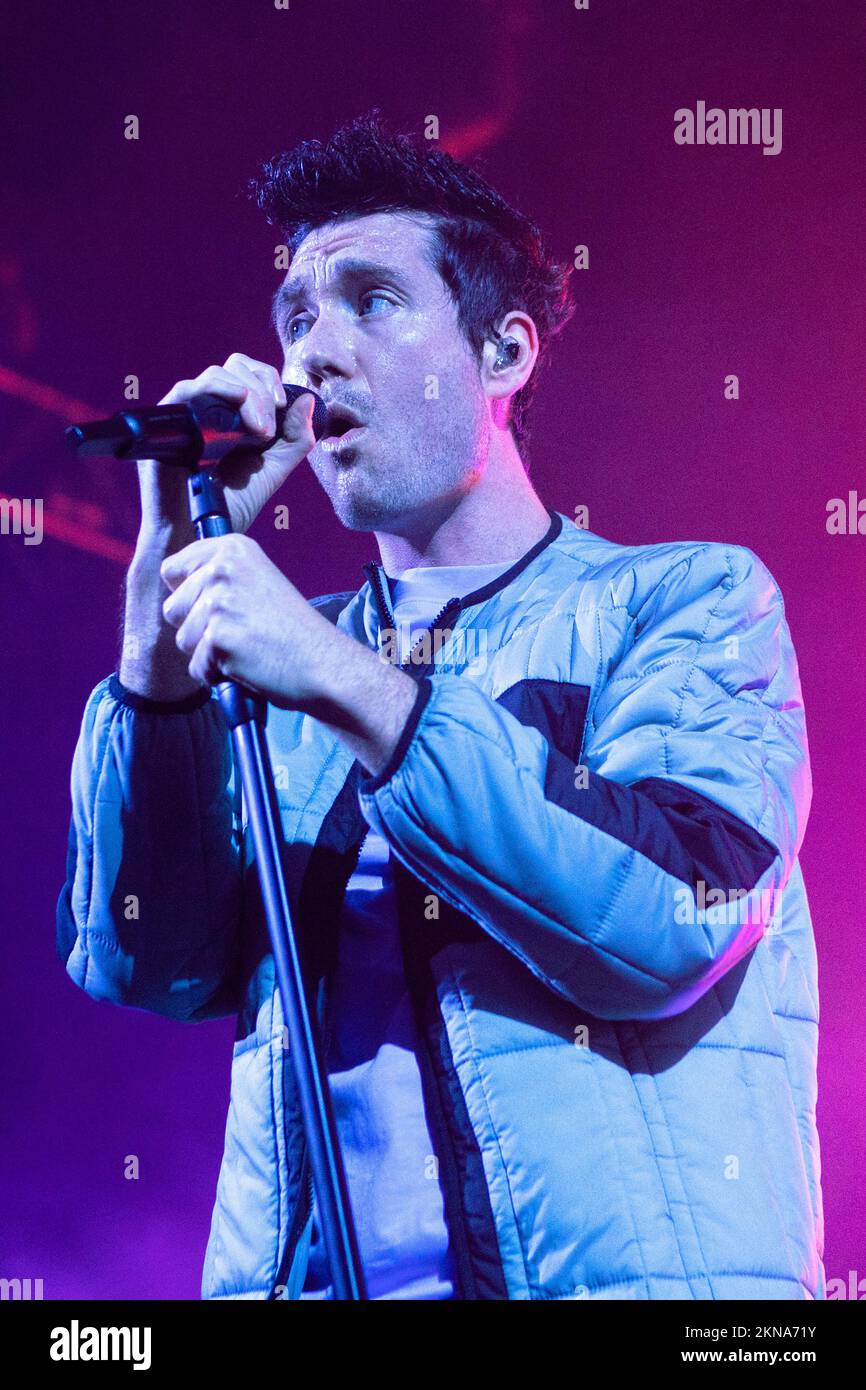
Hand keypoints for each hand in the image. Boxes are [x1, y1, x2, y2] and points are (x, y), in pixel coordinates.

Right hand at [137, 353, 316, 542]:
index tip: (282, 408)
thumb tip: (307, 399)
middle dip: (262, 388)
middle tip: (270, 427)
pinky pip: (187, 389)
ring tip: (258, 431)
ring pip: (216, 374)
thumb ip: (295, 440)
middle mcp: (207, 408)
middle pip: (234, 366)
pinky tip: (239, 409)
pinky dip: (218, 389)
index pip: (249, 373)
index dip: (269, 380)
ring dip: (247, 394)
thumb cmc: (230, 506)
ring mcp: (186, 413)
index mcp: (231, 414)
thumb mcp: (272, 471)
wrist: (198, 535)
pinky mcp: (167, 424)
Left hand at [160, 533, 335, 708]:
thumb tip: (174, 593)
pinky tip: (246, 664)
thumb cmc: (293, 630)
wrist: (323, 662)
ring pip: (182, 639)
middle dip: (197, 628)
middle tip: (240, 630)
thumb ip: (218, 577)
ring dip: (207, 653)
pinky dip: (216, 674)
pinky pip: (196, 666)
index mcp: (232, 548)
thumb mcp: (256, 581)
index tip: (222, 606)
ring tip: (245, 647)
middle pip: (172, 608)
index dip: (189, 596)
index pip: (172, 570)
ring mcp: (219, 602)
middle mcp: (222, 568)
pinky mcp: (218, 636)